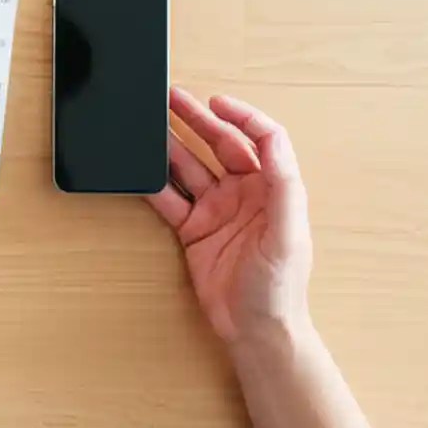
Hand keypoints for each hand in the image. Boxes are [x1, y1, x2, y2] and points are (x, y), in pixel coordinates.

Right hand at [146, 88, 312, 346]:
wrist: (256, 331)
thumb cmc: (280, 287)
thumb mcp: (289, 234)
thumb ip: (282, 184)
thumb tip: (272, 139)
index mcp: (272, 189)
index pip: (261, 139)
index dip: (241, 116)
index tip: (217, 102)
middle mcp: (244, 194)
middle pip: (218, 145)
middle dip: (195, 119)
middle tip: (172, 97)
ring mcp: (216, 211)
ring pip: (189, 168)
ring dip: (169, 145)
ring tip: (148, 124)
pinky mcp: (193, 230)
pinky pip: (169, 199)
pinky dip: (153, 184)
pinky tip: (139, 169)